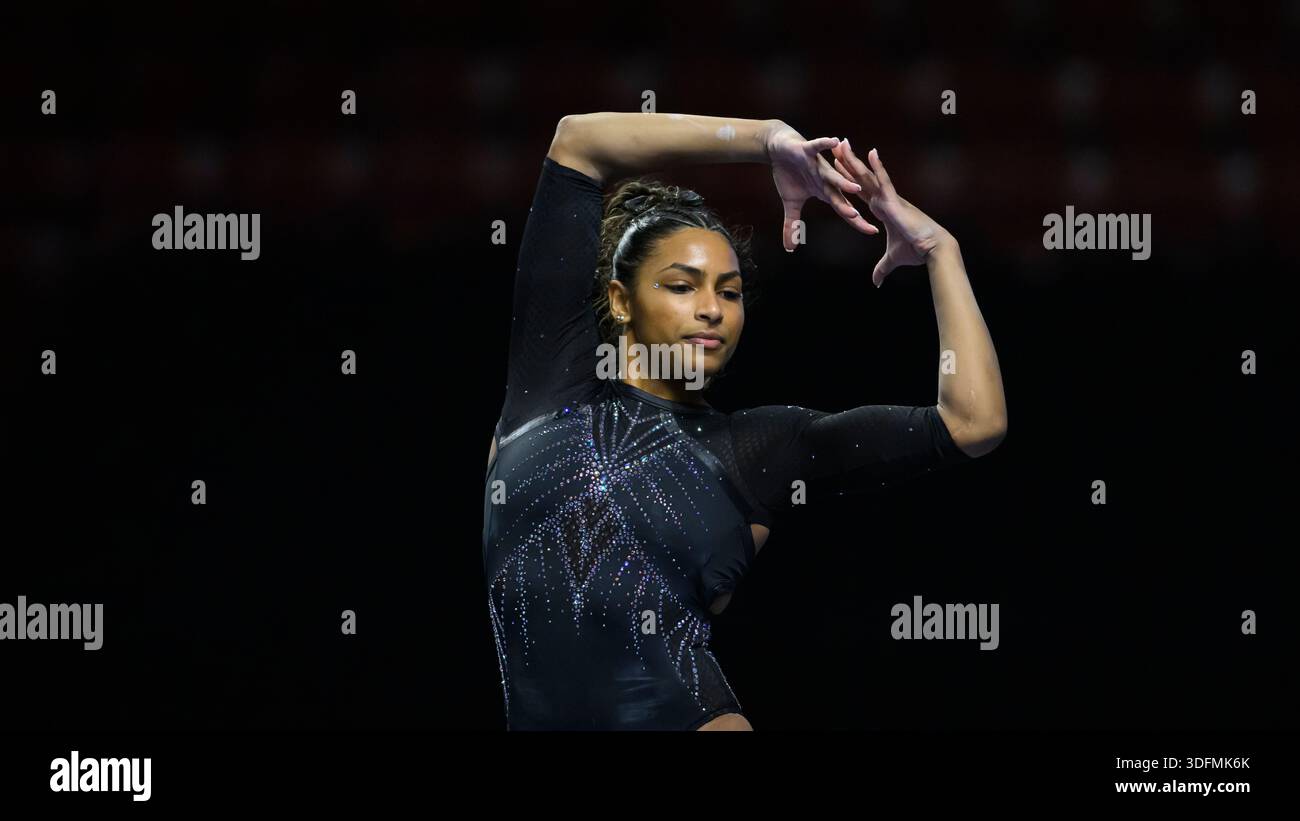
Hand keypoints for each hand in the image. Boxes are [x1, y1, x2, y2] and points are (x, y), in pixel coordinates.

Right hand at [765, 121, 877, 251]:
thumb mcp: (791, 203)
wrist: (780, 148)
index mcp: (826, 191)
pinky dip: (824, 144)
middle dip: (850, 207)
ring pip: (833, 174)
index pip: (844, 209)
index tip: (873, 231)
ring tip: (855, 188)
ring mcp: (818, 165)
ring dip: (843, 181)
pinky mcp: (808, 150)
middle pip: (840, 195)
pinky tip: (835, 141)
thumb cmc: (789, 173)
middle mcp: (826, 178)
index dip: (857, 221)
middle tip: (864, 218)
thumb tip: (789, 249)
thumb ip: (792, 225)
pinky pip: (818, 146)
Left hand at [831, 139, 953, 286]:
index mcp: (882, 209)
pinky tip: (871, 152)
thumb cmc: (916, 251)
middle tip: (836, 146)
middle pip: (861, 178)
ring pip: (869, 176)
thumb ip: (881, 268)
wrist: (932, 249)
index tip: (838, 167)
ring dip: (856, 160)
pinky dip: (878, 168)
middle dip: (848, 162)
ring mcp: (890, 198)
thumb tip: (876, 282)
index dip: (849, 179)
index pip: (861, 191)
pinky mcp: (896, 201)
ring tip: (843, 143)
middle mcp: (885, 199)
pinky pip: (885, 182)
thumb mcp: (891, 260)